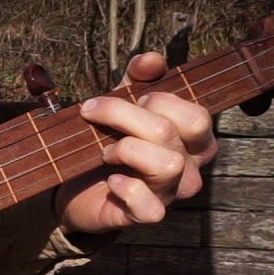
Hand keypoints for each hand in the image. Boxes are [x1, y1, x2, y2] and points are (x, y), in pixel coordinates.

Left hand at [54, 52, 216, 233]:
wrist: (76, 188)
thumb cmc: (107, 142)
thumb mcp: (121, 104)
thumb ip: (136, 79)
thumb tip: (152, 59)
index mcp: (191, 139)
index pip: (197, 116)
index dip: (159, 100)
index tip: (124, 95)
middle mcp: (189, 167)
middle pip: (173, 133)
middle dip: (129, 116)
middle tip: (97, 115)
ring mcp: (169, 193)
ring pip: (167, 165)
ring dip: (127, 149)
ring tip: (104, 152)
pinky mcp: (145, 215)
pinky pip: (150, 206)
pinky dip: (128, 189)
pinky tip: (111, 181)